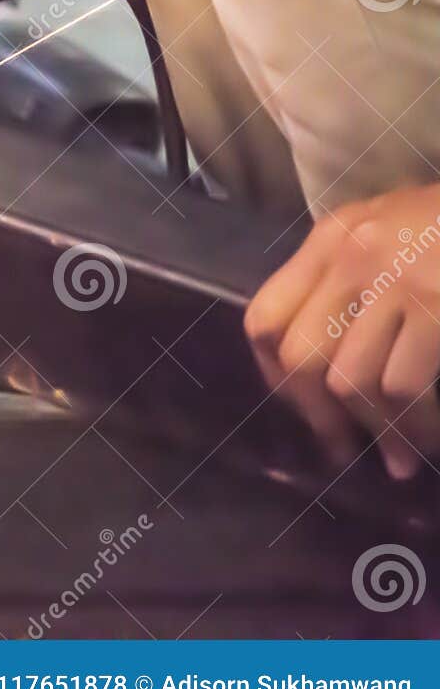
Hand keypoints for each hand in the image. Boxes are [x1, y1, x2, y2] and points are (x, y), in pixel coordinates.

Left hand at [245, 183, 439, 479]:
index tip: (304, 411)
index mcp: (330, 237)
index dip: (276, 376)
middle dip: (319, 417)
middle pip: (300, 357)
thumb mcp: (390, 228)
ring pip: (351, 379)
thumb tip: (326, 370)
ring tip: (399, 460)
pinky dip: (415, 426)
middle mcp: (350, 255)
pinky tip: (429, 442)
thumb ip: (350, 278)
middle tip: (344, 450)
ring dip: (377, 432)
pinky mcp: (436, 304)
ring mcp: (395, 279)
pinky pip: (404, 385)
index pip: (265, 317)